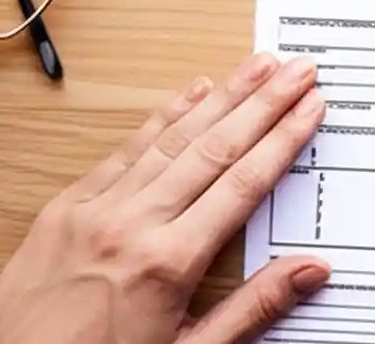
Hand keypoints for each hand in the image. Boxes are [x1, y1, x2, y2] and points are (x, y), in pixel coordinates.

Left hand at [0, 53, 328, 343]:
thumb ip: (254, 307)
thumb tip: (311, 270)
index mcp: (168, 263)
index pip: (244, 184)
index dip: (283, 140)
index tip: (310, 108)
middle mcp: (132, 225)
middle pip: (215, 148)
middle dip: (264, 103)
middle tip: (297, 70)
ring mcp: (94, 210)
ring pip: (172, 139)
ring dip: (221, 97)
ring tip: (255, 67)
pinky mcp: (64, 207)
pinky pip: (124, 151)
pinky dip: (162, 118)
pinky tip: (191, 92)